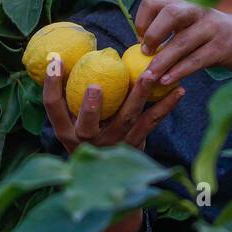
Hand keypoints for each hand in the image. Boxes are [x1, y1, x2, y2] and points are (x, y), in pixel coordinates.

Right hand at [43, 62, 184, 154]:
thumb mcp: (72, 121)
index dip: (52, 85)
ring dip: (139, 94)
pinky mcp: (135, 145)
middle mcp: (87, 141)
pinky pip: (151, 122)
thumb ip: (70, 94)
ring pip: (126, 118)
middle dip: (90, 107)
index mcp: (67, 131)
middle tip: (96, 86)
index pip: (54, 108)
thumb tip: (67, 54)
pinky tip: (179, 91)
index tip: (56, 59)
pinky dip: (166, 106)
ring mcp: (113, 144)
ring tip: (149, 74)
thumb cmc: (88, 133)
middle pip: (86, 125)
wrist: (107, 177)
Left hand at [134, 0, 231, 85]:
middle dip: (154, 34)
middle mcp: (198, 11)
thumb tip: (140, 50)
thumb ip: (170, 30)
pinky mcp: (222, 47)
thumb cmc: (211, 34)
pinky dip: (179, 71)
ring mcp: (212, 28)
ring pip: (182, 42)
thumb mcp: (191, 24)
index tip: (141, 40)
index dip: (142, 20)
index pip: (153, 3)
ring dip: (162, 61)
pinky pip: (196, 60)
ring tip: (149, 76)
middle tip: (144, 53)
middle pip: (171, 13)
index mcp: (184, 4)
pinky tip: (167, 81)